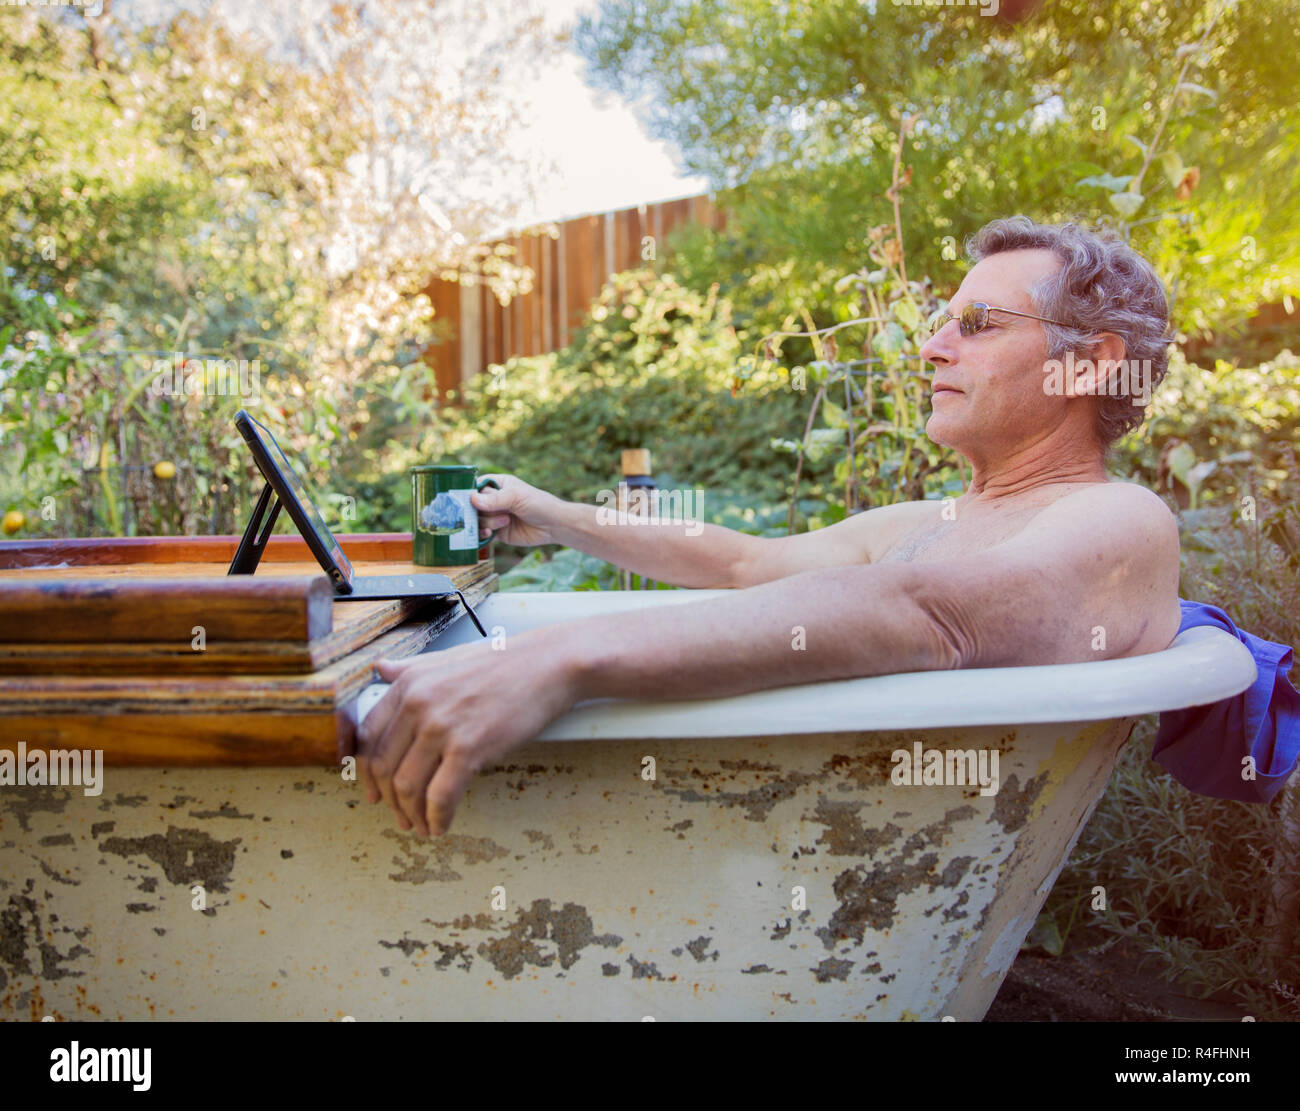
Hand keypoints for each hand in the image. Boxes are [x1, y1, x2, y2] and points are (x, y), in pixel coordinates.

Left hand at [355, 630, 581, 836]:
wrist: (548, 665)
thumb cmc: (505, 663)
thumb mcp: (447, 659)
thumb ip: (410, 669)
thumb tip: (380, 668)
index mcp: (409, 684)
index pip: (368, 737)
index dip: (366, 772)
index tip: (375, 790)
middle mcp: (418, 704)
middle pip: (384, 767)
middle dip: (389, 800)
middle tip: (399, 816)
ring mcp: (442, 727)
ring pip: (408, 787)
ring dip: (411, 815)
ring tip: (421, 826)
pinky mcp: (469, 748)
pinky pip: (441, 796)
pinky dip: (436, 819)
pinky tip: (441, 826)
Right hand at [471, 474, 563, 546]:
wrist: (554, 526)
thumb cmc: (539, 504)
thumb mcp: (516, 497)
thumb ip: (494, 499)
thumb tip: (472, 499)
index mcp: (498, 484)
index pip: (476, 486)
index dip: (469, 493)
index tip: (467, 500)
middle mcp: (494, 500)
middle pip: (473, 505)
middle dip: (479, 510)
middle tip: (489, 513)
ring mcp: (495, 516)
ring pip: (478, 520)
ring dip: (488, 522)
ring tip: (505, 522)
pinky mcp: (498, 532)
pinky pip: (483, 533)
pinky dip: (483, 534)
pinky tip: (490, 533)